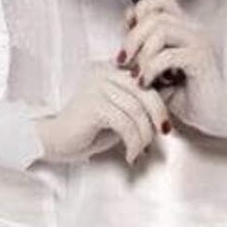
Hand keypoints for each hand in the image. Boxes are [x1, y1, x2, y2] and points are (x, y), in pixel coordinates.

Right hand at [34, 58, 170, 164]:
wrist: (54, 141)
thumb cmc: (88, 130)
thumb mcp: (121, 115)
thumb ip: (141, 104)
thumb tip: (172, 94)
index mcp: (111, 71)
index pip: (147, 80)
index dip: (161, 102)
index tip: (165, 124)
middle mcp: (104, 73)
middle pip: (145, 92)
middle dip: (159, 116)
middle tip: (163, 134)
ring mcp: (97, 87)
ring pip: (136, 110)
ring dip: (144, 135)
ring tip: (141, 150)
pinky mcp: (93, 104)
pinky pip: (124, 123)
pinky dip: (132, 142)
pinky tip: (130, 155)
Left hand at [121, 0, 226, 136]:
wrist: (213, 117)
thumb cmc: (184, 96)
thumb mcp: (154, 71)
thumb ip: (142, 53)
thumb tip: (122, 43)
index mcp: (184, 27)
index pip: (161, 0)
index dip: (139, 12)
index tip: (127, 37)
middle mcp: (194, 29)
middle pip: (155, 15)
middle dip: (132, 38)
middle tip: (122, 61)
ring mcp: (199, 42)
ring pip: (161, 29)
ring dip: (141, 53)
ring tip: (135, 74)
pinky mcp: (201, 59)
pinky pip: (168, 55)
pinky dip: (150, 69)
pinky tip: (145, 84)